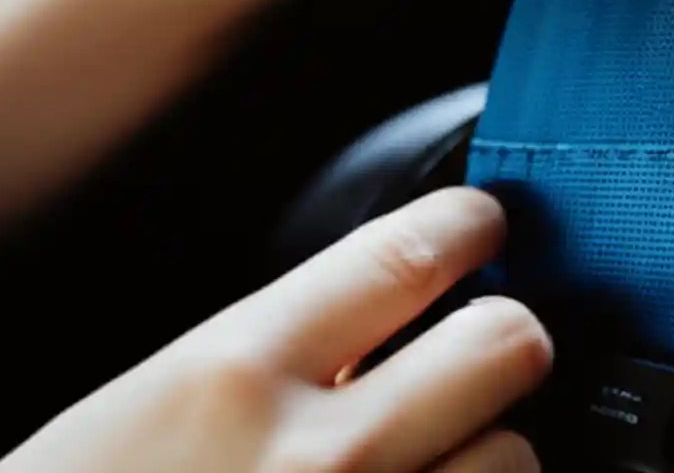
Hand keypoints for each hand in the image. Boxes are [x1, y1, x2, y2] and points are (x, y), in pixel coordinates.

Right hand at [0, 188, 550, 471]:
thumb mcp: (158, 403)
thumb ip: (277, 357)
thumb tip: (384, 326)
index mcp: (235, 374)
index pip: (401, 255)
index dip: (465, 224)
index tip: (483, 224)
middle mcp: (319, 459)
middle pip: (504, 346)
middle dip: (505, 337)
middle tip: (486, 345)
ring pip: (516, 460)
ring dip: (486, 454)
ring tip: (433, 461)